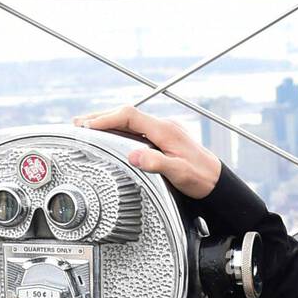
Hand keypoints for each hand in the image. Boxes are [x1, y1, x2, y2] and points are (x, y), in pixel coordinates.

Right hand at [71, 105, 221, 199]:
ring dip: (109, 122)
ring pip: (130, 121)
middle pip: (126, 115)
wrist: (217, 182)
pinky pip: (136, 129)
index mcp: (165, 130)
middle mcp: (163, 127)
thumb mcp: (178, 173)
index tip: (88, 126)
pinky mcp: (164, 139)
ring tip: (88, 127)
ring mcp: (163, 132)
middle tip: (79, 124)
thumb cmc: (201, 178)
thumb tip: (133, 156)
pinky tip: (111, 135)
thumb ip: (156, 163)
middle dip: (101, 117)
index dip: (106, 118)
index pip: (129, 116)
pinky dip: (120, 129)